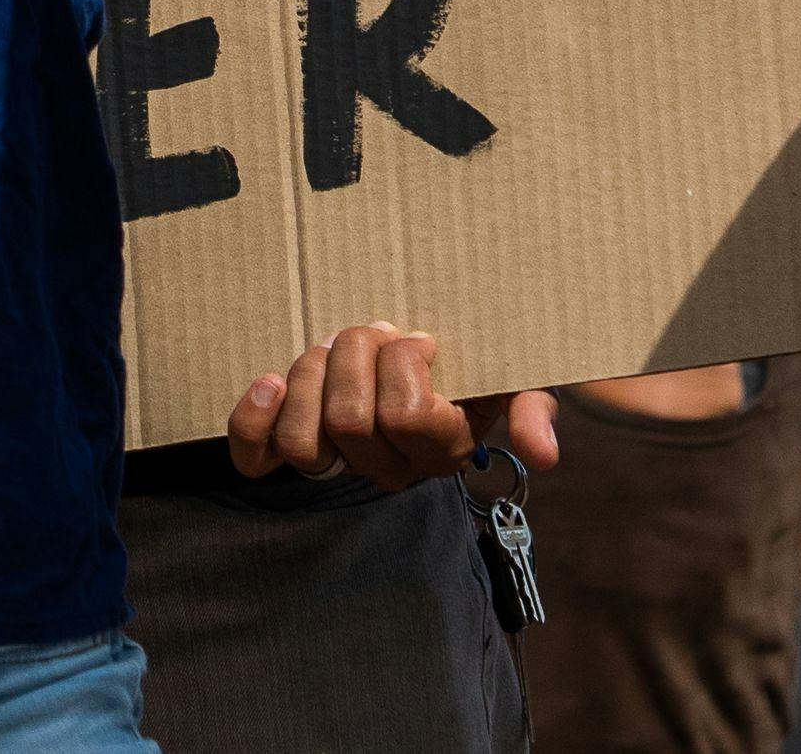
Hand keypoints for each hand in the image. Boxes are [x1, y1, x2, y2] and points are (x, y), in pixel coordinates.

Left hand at [223, 323, 558, 490]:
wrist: (424, 352)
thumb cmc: (475, 363)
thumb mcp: (516, 377)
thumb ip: (532, 407)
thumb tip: (546, 454)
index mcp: (440, 449)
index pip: (405, 416)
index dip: (404, 366)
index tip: (422, 340)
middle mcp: (388, 467)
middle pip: (350, 421)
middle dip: (357, 356)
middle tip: (377, 333)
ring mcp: (339, 463)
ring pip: (306, 440)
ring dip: (313, 375)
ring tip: (335, 349)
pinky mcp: (289, 453)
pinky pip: (259, 458)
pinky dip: (254, 419)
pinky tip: (268, 383)